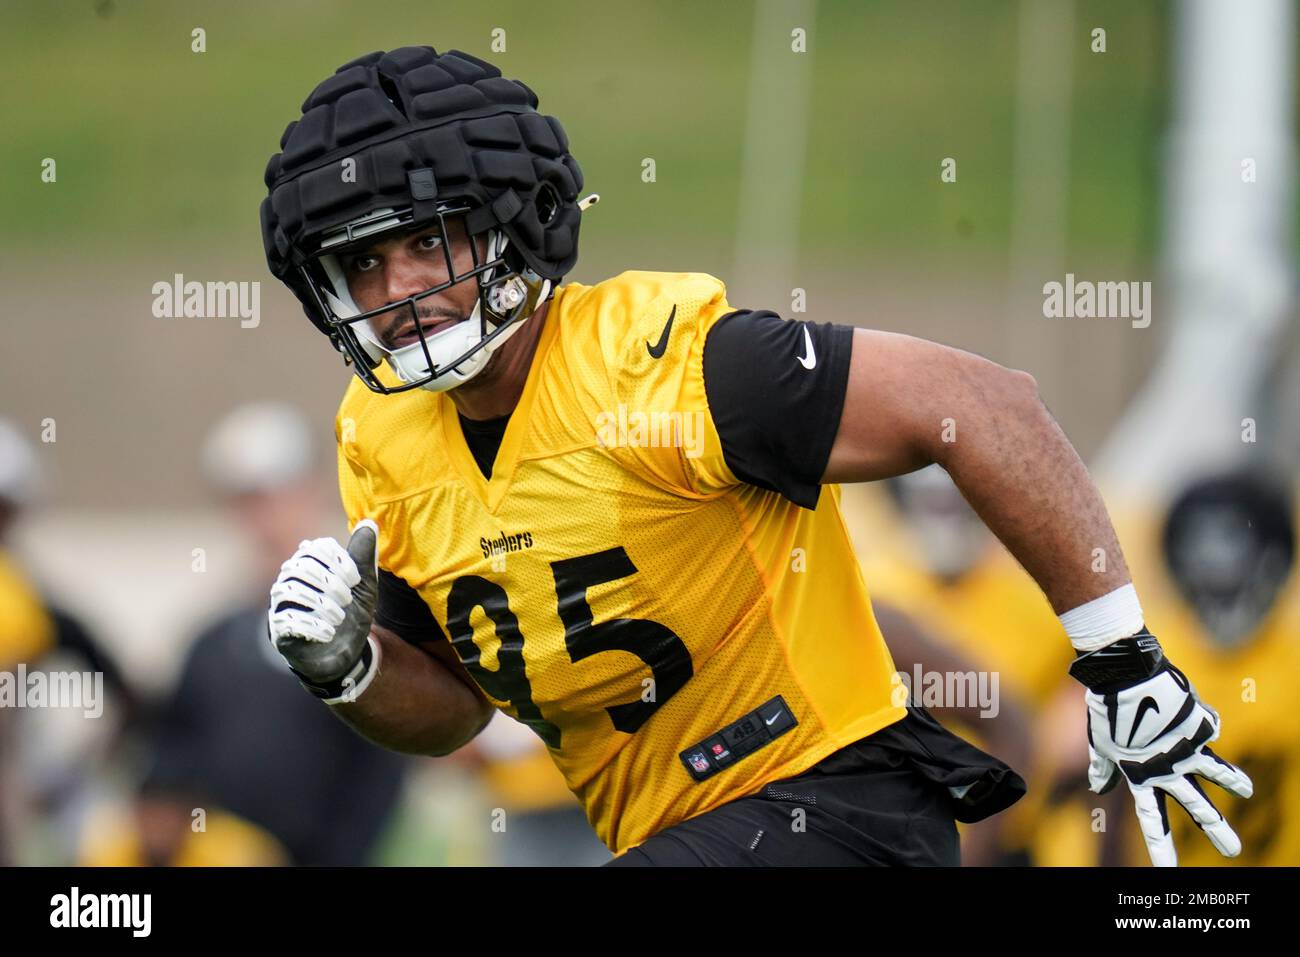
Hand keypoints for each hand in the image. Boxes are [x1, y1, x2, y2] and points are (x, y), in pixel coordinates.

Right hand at [267, 519, 379, 702]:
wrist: (348, 655)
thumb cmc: (352, 615)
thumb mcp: (364, 586)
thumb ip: (363, 556)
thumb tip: (369, 523)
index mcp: (310, 567)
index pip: (314, 549)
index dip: (336, 559)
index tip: (356, 578)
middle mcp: (290, 582)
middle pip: (299, 568)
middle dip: (328, 582)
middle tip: (348, 599)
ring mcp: (282, 606)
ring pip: (288, 591)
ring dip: (319, 603)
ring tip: (339, 618)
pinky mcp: (280, 631)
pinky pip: (285, 621)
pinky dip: (311, 625)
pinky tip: (329, 633)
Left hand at [1072, 634, 1252, 866]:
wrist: (1123, 672)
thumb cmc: (1106, 706)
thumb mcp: (1099, 741)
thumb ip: (1102, 768)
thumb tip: (1097, 790)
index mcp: (1141, 774)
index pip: (1152, 820)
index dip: (1161, 847)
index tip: (1170, 871)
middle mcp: (1168, 766)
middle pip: (1197, 807)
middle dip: (1216, 830)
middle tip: (1233, 852)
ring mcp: (1187, 746)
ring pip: (1217, 772)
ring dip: (1233, 781)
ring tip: (1247, 791)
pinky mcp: (1200, 723)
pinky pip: (1208, 727)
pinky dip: (1200, 719)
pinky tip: (1187, 705)